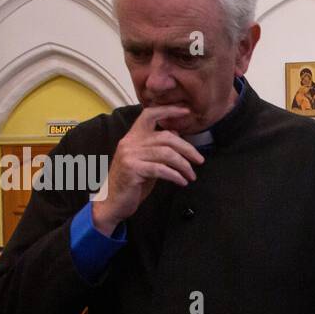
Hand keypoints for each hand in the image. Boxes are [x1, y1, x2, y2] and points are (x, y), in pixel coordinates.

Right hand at [92, 105, 204, 234]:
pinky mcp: (132, 169)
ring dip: (184, 165)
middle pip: (166, 137)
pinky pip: (161, 169)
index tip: (186, 111)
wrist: (114, 203)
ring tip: (191, 175)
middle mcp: (129, 142)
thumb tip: (176, 133)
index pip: (149, 115)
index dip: (168, 110)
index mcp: (132, 136)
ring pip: (166, 153)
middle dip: (187, 148)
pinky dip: (175, 176)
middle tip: (200, 160)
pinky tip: (182, 182)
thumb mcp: (146, 161)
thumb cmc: (133, 182)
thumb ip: (158, 147)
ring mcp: (129, 155)